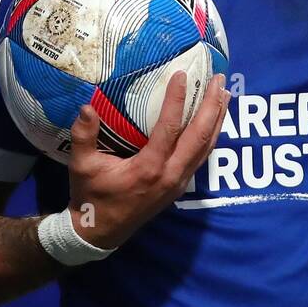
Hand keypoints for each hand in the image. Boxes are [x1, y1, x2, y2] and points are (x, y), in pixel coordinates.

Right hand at [64, 70, 229, 248]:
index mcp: (149, 168)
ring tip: (225, 93)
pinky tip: (215, 120)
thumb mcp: (82, 166)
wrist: (100, 231)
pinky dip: (212, 135)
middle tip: (218, 78)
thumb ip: (83, 137)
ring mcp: (180, 181)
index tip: (181, 75)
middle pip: (200, 135)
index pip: (170, 128)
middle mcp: (171, 174)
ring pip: (207, 146)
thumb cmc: (91, 196)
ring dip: (217, 118)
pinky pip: (203, 156)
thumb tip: (87, 107)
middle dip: (211, 105)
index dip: (177, 100)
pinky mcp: (181, 185)